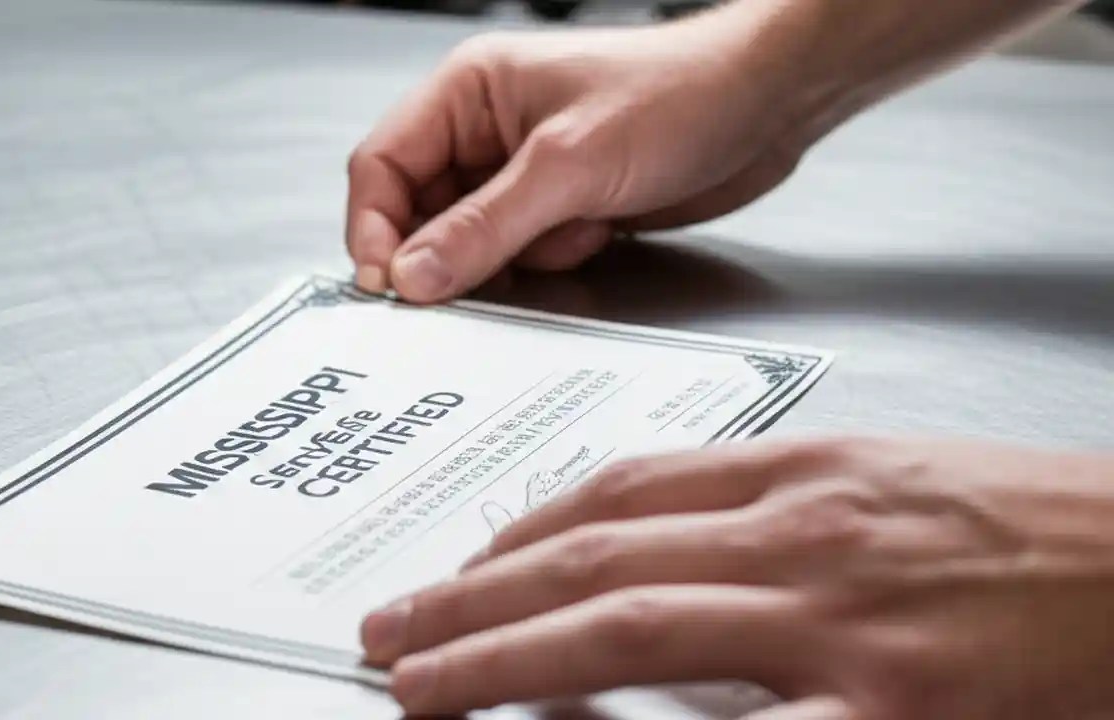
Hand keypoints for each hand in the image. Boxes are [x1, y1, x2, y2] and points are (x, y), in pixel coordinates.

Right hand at [345, 7, 816, 302]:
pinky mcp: (561, 207)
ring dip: (512, 261)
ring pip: (474, 243)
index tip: (388, 287)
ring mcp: (524, 173)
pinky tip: (593, 237)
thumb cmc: (677, 94)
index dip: (375, 230)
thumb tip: (413, 277)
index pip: (383, 166)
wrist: (766, 106)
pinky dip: (549, 263)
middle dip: (451, 254)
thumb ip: (484, 226)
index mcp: (468, 93)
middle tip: (472, 287)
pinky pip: (522, 255)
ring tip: (569, 234)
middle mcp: (487, 133)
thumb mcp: (568, 165)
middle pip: (423, 214)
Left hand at [359, 437, 1113, 717]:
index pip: (622, 489)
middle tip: (394, 629)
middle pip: (595, 555)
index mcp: (805, 476)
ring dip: (506, 656)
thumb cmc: (1043, 528)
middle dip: (474, 593)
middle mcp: (803, 537)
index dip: (522, 529)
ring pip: (628, 627)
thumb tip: (671, 542)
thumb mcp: (895, 481)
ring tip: (425, 685)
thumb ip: (778, 509)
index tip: (465, 561)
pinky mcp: (891, 710)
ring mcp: (840, 624)